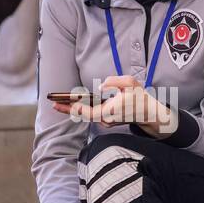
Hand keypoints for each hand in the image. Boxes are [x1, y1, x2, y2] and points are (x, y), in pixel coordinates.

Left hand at [56, 75, 178, 135]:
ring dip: (74, 109)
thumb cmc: (140, 97)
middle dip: (68, 109)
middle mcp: (105, 119)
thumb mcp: (130, 82)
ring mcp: (106, 120)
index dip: (74, 107)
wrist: (150, 113)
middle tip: (53, 104)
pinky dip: (82, 109)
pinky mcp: (107, 119)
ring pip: (87, 114)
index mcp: (109, 111)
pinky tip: (73, 103)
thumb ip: (114, 81)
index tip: (62, 103)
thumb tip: (100, 86)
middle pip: (83, 115)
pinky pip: (92, 114)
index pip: (87, 111)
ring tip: (60, 102)